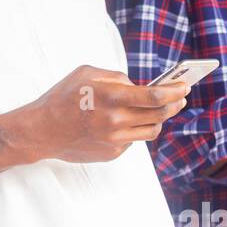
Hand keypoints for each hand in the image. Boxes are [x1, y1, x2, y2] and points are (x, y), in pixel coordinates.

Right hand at [0, 65, 190, 175]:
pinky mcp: (112, 153)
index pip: (154, 95)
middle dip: (174, 104)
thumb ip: (115, 76)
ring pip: (151, 130)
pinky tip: (126, 123)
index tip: (184, 87)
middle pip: (159, 114)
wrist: (42, 130)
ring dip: (158, 119)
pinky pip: (133, 140)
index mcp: (111, 96)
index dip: (174, 91)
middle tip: (180, 97)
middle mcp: (116, 120)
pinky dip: (134, 130)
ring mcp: (115, 139)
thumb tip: (136, 84)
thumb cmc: (62, 98)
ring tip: (158, 110)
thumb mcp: (86, 73)